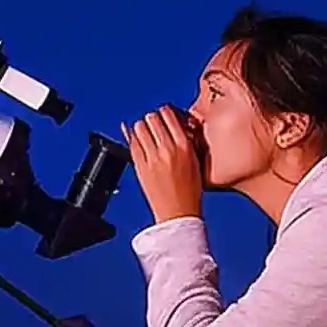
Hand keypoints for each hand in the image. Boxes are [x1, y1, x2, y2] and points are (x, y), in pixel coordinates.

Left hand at [123, 105, 203, 223]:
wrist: (178, 213)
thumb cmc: (189, 191)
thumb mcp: (195, 160)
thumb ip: (184, 140)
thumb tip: (173, 124)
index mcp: (185, 145)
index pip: (168, 114)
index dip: (164, 112)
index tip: (163, 116)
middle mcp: (167, 149)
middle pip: (151, 118)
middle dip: (151, 120)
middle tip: (153, 126)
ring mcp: (152, 157)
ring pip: (138, 127)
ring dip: (141, 128)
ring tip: (145, 135)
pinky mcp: (139, 166)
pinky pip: (131, 143)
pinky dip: (132, 139)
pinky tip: (137, 142)